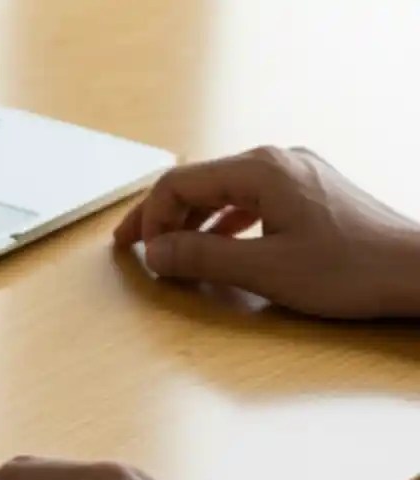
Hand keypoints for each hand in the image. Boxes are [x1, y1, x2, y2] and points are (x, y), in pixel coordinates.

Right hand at [114, 145, 419, 318]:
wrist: (418, 271)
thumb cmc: (352, 269)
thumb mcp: (264, 270)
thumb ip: (200, 258)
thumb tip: (154, 253)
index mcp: (260, 170)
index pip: (178, 183)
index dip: (150, 219)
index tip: (142, 255)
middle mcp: (275, 162)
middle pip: (197, 183)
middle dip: (161, 218)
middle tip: (134, 249)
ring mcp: (295, 174)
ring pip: (221, 191)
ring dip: (190, 222)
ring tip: (169, 251)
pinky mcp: (308, 193)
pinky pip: (248, 200)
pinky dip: (221, 222)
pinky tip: (216, 246)